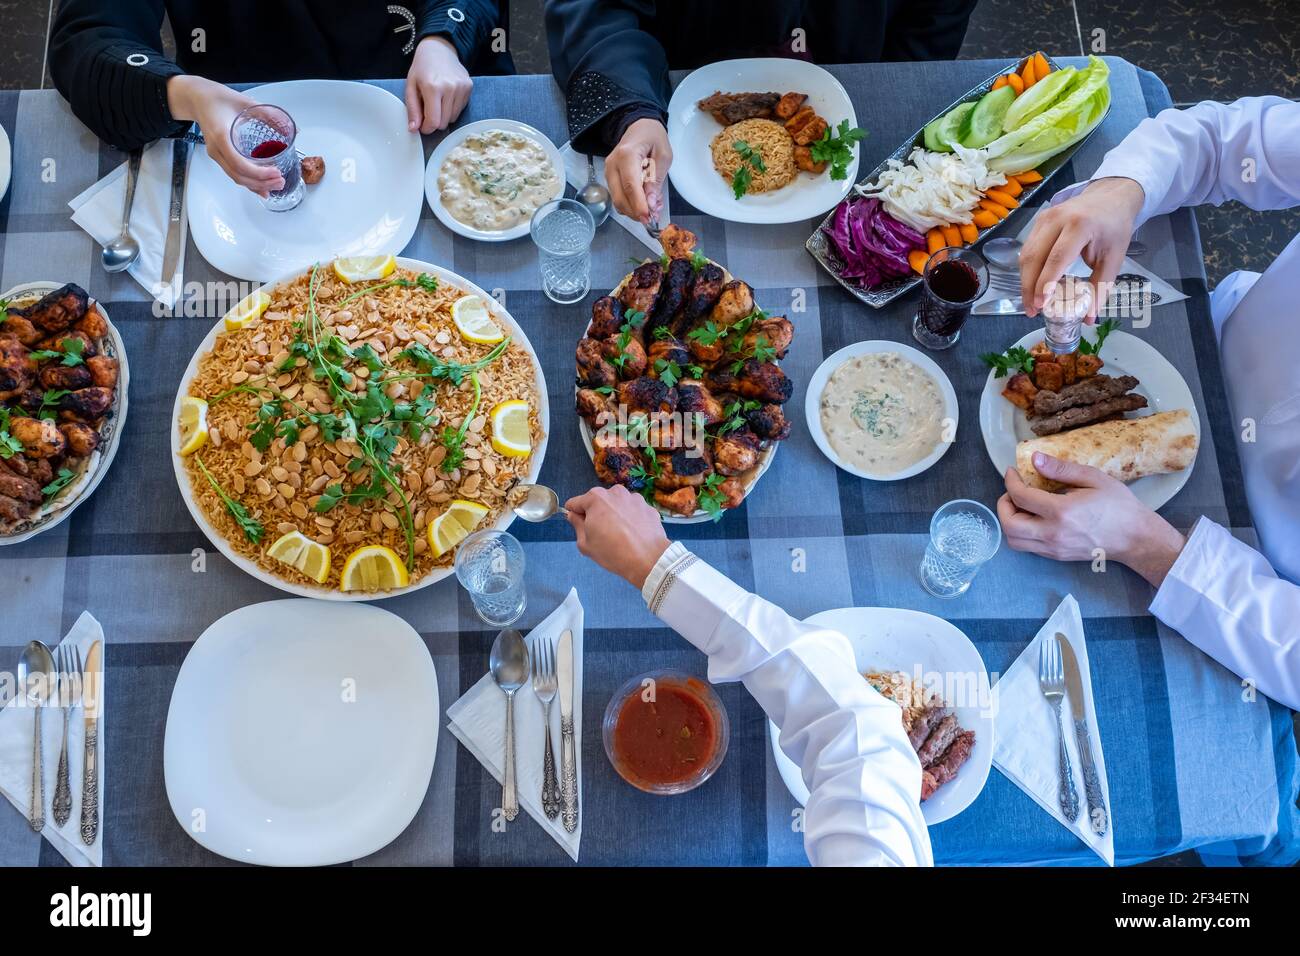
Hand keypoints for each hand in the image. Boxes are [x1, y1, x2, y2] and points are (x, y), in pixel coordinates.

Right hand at [167, 75, 284, 196]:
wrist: (197, 99)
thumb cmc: (217, 98)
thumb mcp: (246, 102)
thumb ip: (269, 115)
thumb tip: (292, 129)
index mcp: (221, 136)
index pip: (239, 163)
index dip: (258, 173)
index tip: (276, 172)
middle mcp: (216, 149)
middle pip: (238, 175)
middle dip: (261, 183)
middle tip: (280, 181)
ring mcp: (216, 154)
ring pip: (236, 177)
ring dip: (256, 185)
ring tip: (275, 185)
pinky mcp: (220, 156)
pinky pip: (234, 173)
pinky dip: (249, 182)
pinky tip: (262, 187)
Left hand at [404, 35, 472, 133]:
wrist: (439, 49)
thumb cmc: (422, 68)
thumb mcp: (410, 87)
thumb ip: (412, 110)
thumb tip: (414, 129)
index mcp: (433, 87)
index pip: (434, 122)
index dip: (427, 128)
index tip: (423, 126)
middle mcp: (450, 88)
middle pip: (444, 123)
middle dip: (435, 122)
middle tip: (428, 111)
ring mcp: (462, 88)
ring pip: (453, 118)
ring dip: (444, 115)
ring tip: (438, 101)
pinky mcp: (469, 87)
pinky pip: (460, 109)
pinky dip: (452, 108)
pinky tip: (447, 96)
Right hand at [565, 485, 669, 588]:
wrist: (648, 560)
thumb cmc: (613, 553)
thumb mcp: (585, 543)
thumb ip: (576, 525)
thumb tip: (573, 516)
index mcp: (595, 498)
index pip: (575, 503)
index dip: (574, 515)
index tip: (579, 526)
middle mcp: (615, 492)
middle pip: (597, 502)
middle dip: (596, 514)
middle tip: (601, 534)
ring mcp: (634, 498)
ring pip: (617, 505)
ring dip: (614, 515)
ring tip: (619, 535)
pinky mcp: (648, 507)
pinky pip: (633, 511)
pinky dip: (631, 519)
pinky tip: (633, 534)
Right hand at [605, 118, 671, 223]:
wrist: (639, 126)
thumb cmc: (653, 137)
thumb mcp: (663, 156)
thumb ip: (656, 180)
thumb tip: (651, 204)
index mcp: (627, 155)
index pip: (630, 186)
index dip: (639, 205)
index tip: (648, 218)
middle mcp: (612, 164)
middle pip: (620, 197)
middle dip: (636, 212)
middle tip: (653, 217)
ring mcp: (608, 172)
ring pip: (618, 201)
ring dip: (634, 210)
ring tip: (652, 207)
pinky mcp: (609, 178)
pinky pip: (618, 197)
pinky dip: (631, 205)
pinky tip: (644, 202)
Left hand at [996, 453, 1184, 586]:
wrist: (1136, 538)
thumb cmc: (1119, 506)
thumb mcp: (1093, 478)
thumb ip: (1061, 469)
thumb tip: (1035, 458)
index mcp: (1062, 512)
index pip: (1020, 497)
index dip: (1010, 481)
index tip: (1012, 472)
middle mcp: (1053, 534)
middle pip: (1008, 524)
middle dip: (1003, 505)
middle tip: (1012, 492)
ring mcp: (1053, 549)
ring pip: (1014, 540)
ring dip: (1009, 521)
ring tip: (1021, 505)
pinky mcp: (1056, 556)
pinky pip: (1027, 547)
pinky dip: (1022, 531)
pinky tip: (1034, 517)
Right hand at [1019, 177, 1144, 320]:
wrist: (1111, 198)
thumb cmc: (1114, 228)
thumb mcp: (1113, 258)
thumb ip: (1100, 287)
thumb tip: (1088, 318)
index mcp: (1080, 226)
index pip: (1056, 258)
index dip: (1046, 283)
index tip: (1042, 305)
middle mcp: (1057, 219)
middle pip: (1034, 257)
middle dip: (1030, 287)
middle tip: (1032, 310)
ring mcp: (1045, 218)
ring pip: (1026, 254)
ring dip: (1025, 281)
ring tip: (1031, 302)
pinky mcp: (1039, 220)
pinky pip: (1028, 248)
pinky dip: (1027, 270)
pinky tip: (1033, 285)